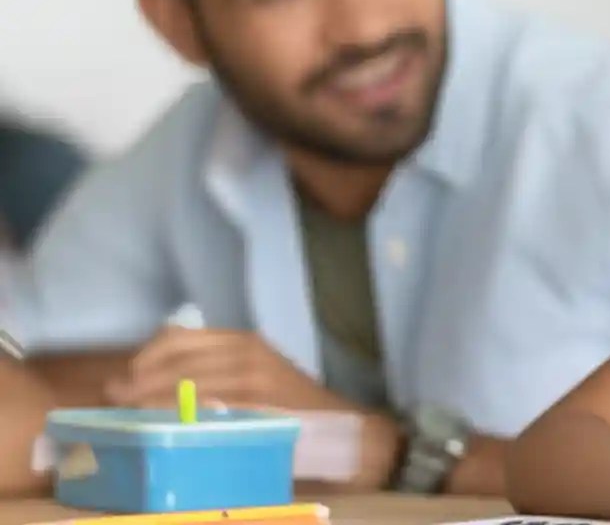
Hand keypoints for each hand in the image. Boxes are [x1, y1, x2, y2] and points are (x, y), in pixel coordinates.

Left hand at [105, 328, 346, 410]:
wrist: (340, 427)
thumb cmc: (291, 403)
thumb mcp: (255, 371)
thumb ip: (215, 366)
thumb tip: (150, 374)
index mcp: (243, 340)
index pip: (180, 338)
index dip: (146, 355)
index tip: (125, 375)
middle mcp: (246, 354)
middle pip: (176, 363)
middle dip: (138, 382)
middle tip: (114, 398)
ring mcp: (252, 382)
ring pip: (185, 388)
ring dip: (150, 402)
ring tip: (130, 416)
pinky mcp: (256, 410)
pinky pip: (206, 412)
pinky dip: (180, 418)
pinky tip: (166, 428)